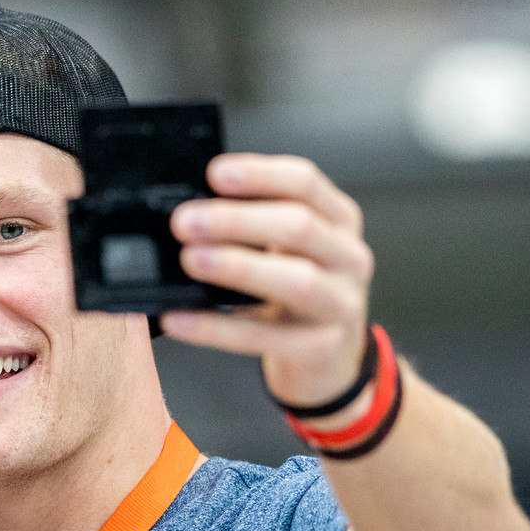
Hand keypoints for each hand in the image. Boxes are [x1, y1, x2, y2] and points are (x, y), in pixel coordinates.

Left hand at [161, 153, 373, 409]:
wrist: (329, 355)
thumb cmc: (301, 291)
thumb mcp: (291, 247)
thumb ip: (256, 222)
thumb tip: (191, 212)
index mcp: (339, 219)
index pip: (304, 183)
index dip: (259, 174)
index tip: (214, 174)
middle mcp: (348, 258)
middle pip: (300, 227)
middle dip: (237, 221)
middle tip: (185, 222)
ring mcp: (341, 305)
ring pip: (296, 280)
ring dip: (238, 267)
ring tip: (192, 260)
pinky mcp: (321, 348)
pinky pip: (265, 337)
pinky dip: (216, 328)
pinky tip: (181, 319)